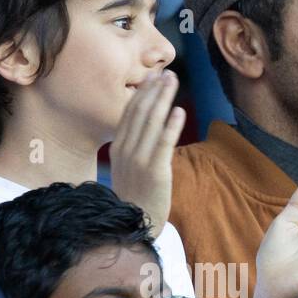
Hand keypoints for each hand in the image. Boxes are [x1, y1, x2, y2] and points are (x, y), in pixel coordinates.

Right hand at [109, 70, 185, 238]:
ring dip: (163, 99)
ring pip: (151, 122)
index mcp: (118, 147)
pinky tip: (179, 110)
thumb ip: (135, 149)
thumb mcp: (129, 169)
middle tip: (168, 72)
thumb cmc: (135, 199)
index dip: (142, 93)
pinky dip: (171, 126)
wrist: (131, 225)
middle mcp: (125, 149)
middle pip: (139, 112)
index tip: (153, 77)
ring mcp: (139, 159)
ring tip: (174, 81)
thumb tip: (148, 133)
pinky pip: (163, 144)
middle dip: (154, 90)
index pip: (129, 113)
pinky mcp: (155, 171)